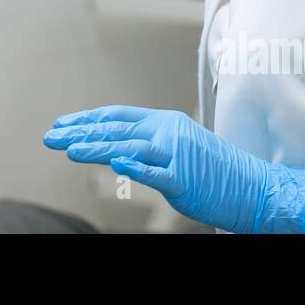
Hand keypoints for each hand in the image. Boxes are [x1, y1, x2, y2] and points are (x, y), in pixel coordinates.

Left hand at [43, 105, 304, 233]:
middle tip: (51, 136)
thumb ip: (146, 146)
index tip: (62, 124)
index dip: (87, 119)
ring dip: (96, 148)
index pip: (117, 116)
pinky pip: (155, 172)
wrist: (253, 188)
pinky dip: (134, 167)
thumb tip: (114, 149)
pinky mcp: (185, 178)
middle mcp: (168, 132)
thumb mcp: (177, 150)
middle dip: (80, 132)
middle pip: (116, 129)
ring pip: (129, 147)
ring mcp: (177, 154)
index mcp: (165, 122)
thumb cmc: (214, 172)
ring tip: (69, 149)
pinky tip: (115, 163)